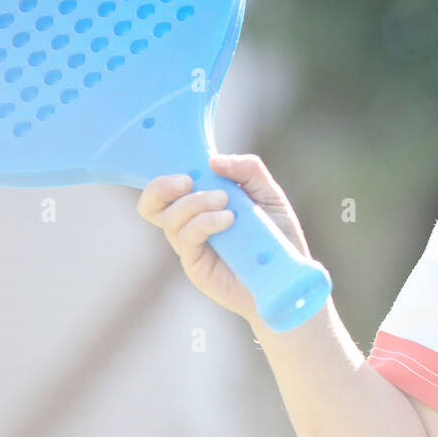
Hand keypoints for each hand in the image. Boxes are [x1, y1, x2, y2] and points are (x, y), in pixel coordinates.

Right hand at [136, 154, 314, 325]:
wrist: (287, 275)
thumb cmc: (277, 235)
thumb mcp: (269, 194)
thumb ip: (248, 171)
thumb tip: (213, 161)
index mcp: (202, 203)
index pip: (167, 187)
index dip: (166, 174)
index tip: (189, 168)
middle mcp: (190, 223)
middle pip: (151, 204)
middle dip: (160, 187)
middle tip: (187, 180)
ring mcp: (191, 245)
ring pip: (170, 219)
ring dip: (194, 203)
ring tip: (224, 201)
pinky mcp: (196, 265)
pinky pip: (186, 238)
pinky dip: (204, 222)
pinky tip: (228, 219)